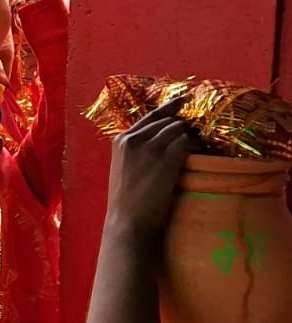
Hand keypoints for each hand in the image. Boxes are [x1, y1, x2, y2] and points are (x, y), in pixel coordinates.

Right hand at [105, 97, 192, 240]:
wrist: (129, 221)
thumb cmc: (127, 201)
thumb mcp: (125, 167)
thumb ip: (137, 151)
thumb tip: (161, 141)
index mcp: (121, 140)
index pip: (150, 116)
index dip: (169, 108)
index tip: (184, 101)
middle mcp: (133, 139)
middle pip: (166, 120)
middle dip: (183, 123)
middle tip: (198, 129)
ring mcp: (149, 148)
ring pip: (178, 128)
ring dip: (192, 135)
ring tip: (201, 144)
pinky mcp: (166, 159)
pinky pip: (187, 142)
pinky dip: (197, 145)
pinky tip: (202, 152)